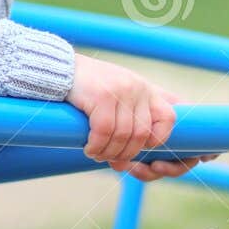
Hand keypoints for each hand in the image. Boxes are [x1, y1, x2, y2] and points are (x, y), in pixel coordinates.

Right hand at [68, 58, 220, 176]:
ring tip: (96, 155)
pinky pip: (104, 131)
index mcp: (145, 89)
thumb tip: (130, 156)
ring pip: (122, 136)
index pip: (168, 118)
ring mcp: (121, 91)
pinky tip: (89, 148)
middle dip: (126, 154)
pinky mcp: (102, 96)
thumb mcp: (117, 96)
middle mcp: (138, 88)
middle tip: (110, 160)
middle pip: (141, 134)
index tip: (139, 148)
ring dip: (108, 152)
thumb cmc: (88, 88)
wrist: (60, 68)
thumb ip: (129, 116)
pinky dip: (96, 146)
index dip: (158, 139)